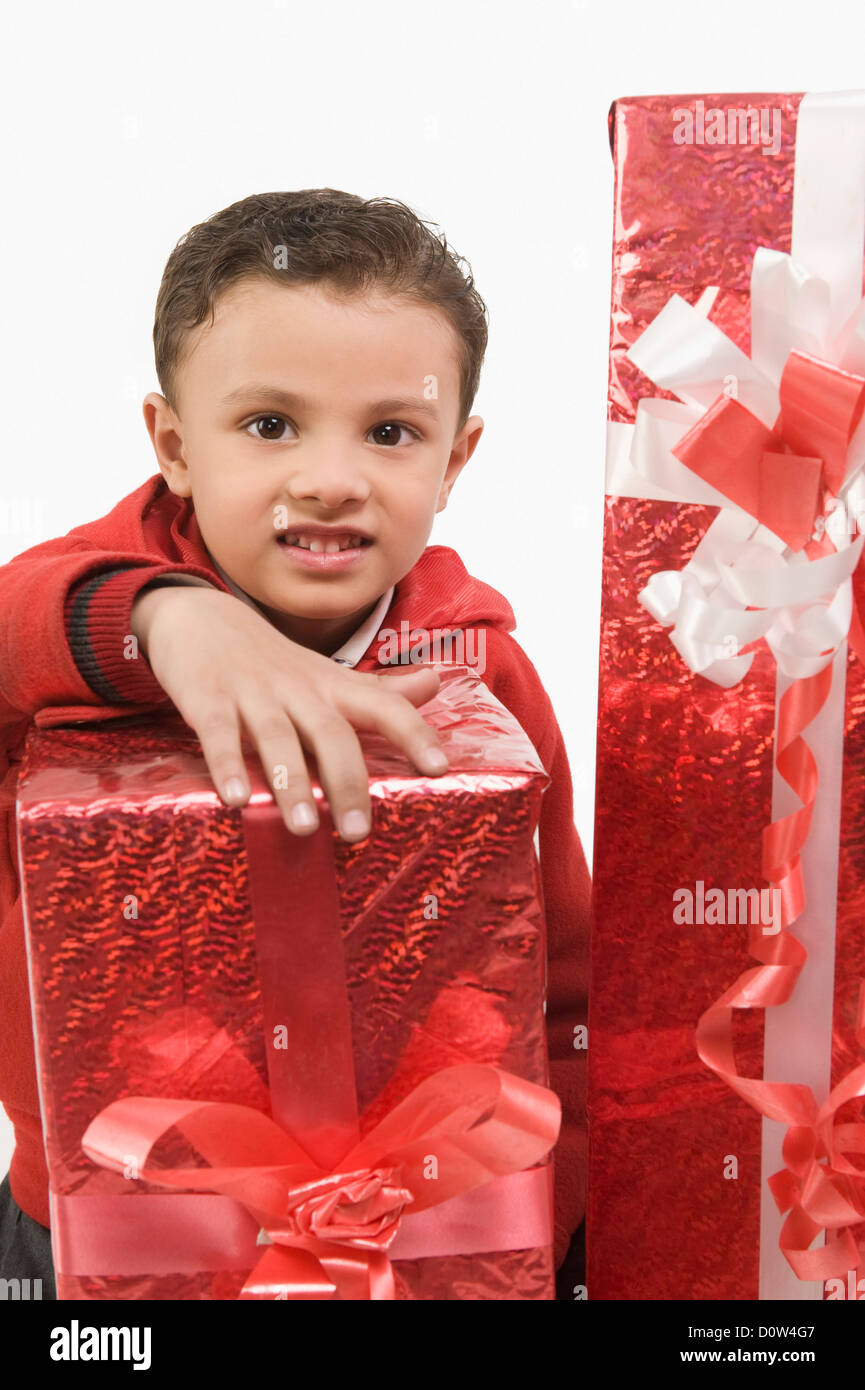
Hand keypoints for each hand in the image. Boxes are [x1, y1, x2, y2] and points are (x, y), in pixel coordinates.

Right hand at [131, 584, 448, 840]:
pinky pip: (219, 734)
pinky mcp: (207, 698)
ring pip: (278, 738)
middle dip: (347, 783)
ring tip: (304, 828)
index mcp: (332, 686)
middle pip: (331, 734)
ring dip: (292, 783)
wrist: (197, 615)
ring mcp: (252, 693)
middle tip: (358, 833)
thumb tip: (435, 684)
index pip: (384, 706)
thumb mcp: (327, 673)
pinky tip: (236, 800)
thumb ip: (378, 690)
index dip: (413, 733)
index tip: (439, 768)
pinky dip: (226, 765)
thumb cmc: (271, 660)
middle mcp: (298, 689)